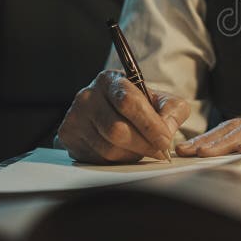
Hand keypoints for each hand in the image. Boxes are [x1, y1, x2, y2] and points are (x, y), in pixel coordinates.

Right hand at [57, 70, 189, 163]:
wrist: (112, 110)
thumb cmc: (139, 105)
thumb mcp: (162, 100)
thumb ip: (172, 111)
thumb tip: (166, 130)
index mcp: (110, 80)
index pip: (129, 102)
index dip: (149, 125)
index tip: (165, 140)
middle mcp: (87, 96)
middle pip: (116, 130)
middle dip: (144, 145)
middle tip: (159, 152)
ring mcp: (74, 117)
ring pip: (108, 148)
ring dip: (132, 155)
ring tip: (143, 150)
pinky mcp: (68, 137)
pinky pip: (97, 158)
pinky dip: (118, 161)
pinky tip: (126, 152)